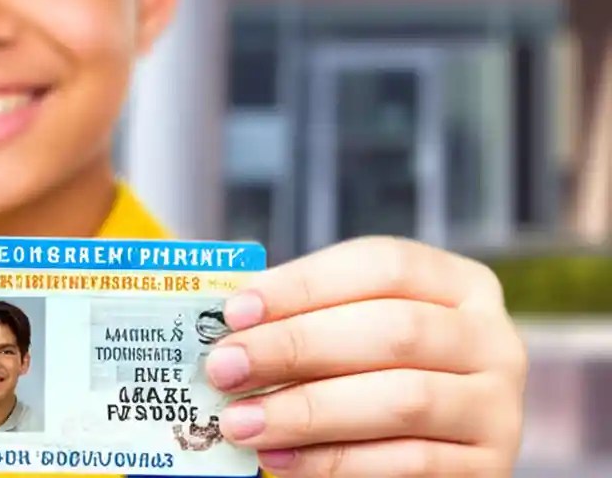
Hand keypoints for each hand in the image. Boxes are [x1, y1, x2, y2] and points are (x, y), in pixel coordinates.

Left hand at [205, 237, 526, 476]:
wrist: (423, 454)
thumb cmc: (370, 375)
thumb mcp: (347, 332)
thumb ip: (302, 318)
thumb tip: (226, 317)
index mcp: (460, 286)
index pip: (383, 265)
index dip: (305, 284)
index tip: (234, 309)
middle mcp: (493, 340)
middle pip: (391, 330)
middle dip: (295, 347)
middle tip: (224, 367)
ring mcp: (498, 408)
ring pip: (400, 399)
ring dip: (306, 410)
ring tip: (238, 422)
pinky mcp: (487, 470)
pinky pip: (406, 463)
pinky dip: (332, 461)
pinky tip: (277, 458)